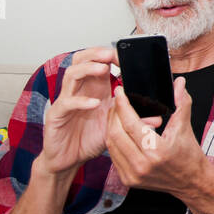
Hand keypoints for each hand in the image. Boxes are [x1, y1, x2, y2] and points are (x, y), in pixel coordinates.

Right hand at [36, 47, 133, 178]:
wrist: (68, 160)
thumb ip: (133, 119)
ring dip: (87, 69)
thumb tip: (157, 118)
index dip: (109, 55)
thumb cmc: (88, 139)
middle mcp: (79, 91)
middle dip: (95, 54)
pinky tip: (94, 103)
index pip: (98, 63)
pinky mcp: (56, 115)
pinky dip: (80, 101)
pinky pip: (66, 103)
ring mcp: (66, 101)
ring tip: (103, 69)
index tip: (126, 55)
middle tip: (111, 54)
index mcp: (94, 89)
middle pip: (80, 61)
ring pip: (70, 75)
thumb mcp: (115, 126)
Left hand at [106, 77, 208, 196]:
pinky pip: (113, 155)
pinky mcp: (128, 179)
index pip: (131, 124)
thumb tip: (179, 83)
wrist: (191, 182)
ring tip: (117, 114)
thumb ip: (181, 102)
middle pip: (116, 133)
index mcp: (157, 151)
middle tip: (117, 102)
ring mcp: (133, 174)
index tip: (120, 92)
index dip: (123, 105)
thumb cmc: (189, 155)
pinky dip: (114, 140)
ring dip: (111, 126)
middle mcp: (142, 165)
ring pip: (111, 144)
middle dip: (114, 114)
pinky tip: (120, 131)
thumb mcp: (186, 127)